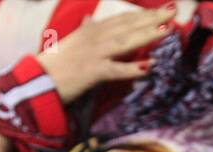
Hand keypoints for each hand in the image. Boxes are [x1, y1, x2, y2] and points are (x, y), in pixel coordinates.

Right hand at [36, 6, 173, 103]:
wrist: (38, 81)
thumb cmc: (55, 64)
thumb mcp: (71, 42)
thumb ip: (84, 30)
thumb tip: (87, 19)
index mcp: (91, 29)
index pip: (123, 18)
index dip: (143, 13)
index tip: (163, 8)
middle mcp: (94, 37)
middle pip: (128, 25)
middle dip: (152, 17)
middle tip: (174, 11)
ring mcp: (94, 53)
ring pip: (126, 42)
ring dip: (147, 35)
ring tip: (167, 29)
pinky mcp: (92, 72)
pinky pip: (116, 70)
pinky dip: (132, 68)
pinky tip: (149, 67)